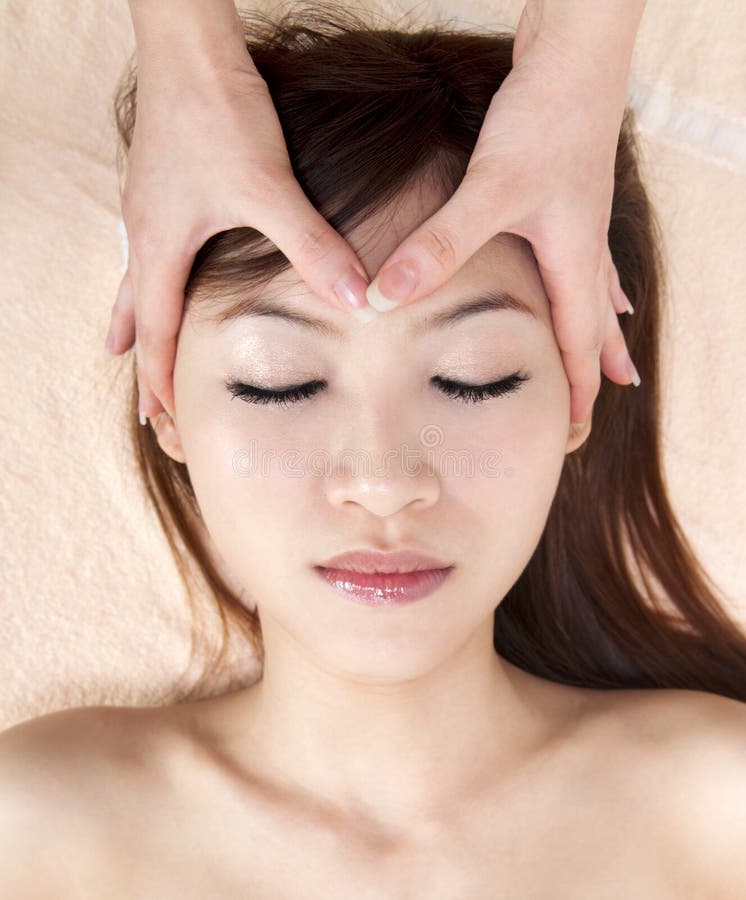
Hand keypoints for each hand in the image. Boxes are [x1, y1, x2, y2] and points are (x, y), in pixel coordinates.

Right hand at [107, 49, 370, 419]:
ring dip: (135, 321)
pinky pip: (147, 246)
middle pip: (136, 315)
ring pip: (135, 280)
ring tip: (122, 347)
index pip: (156, 332)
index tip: (162, 419)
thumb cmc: (218, 113)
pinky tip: (159, 265)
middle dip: (142, 363)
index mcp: (160, 246)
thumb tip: (356, 302)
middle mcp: (144, 231)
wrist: (187, 45)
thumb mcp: (269, 188)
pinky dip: (146, 277)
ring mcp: (148, 204)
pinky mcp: (160, 180)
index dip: (161, 378)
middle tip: (143, 407)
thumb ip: (312, 247)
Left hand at [364, 17, 639, 427]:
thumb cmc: (546, 116)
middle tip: (589, 412)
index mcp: (571, 260)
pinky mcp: (562, 190)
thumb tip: (386, 302)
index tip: (572, 436)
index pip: (580, 347)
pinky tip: (581, 269)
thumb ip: (439, 246)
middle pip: (592, 326)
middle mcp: (581, 246)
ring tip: (613, 356)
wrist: (578, 51)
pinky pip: (579, 254)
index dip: (578, 394)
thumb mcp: (491, 188)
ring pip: (589, 291)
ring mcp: (577, 218)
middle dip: (590, 372)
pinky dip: (583, 279)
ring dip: (594, 330)